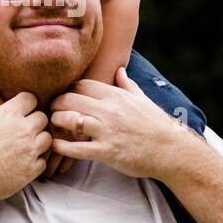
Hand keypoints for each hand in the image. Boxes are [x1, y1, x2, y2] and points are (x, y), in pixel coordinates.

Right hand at [0, 72, 51, 201]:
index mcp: (9, 114)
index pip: (31, 99)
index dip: (24, 104)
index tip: (17, 112)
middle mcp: (23, 130)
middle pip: (43, 118)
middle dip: (33, 122)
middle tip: (20, 130)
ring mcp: (29, 151)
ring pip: (47, 139)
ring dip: (38, 141)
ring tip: (23, 146)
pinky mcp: (31, 170)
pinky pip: (43, 162)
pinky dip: (35, 162)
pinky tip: (22, 163)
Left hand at [49, 67, 197, 179]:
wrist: (171, 150)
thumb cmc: (157, 125)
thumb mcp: (142, 100)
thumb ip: (127, 84)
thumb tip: (120, 69)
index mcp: (116, 95)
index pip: (82, 84)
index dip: (69, 89)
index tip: (64, 95)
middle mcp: (109, 110)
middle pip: (70, 99)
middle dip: (56, 103)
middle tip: (51, 109)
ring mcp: (107, 131)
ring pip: (71, 120)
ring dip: (57, 121)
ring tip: (53, 125)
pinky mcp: (106, 152)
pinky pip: (77, 148)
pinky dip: (62, 146)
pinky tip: (55, 145)